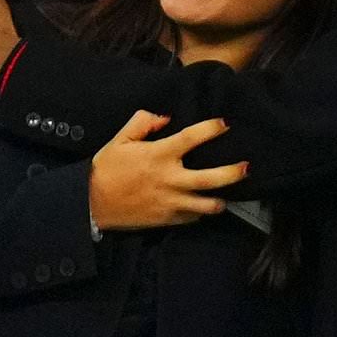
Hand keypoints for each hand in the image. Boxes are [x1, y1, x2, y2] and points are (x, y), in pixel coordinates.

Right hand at [88, 111, 248, 229]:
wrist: (91, 203)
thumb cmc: (106, 168)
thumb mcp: (120, 139)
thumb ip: (143, 123)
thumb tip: (165, 118)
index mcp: (159, 155)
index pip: (193, 137)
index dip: (212, 128)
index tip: (223, 124)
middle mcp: (171, 179)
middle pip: (212, 178)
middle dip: (233, 173)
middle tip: (245, 168)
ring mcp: (171, 202)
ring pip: (208, 205)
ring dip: (220, 200)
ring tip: (225, 197)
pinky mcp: (167, 219)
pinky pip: (192, 218)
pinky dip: (198, 213)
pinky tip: (199, 208)